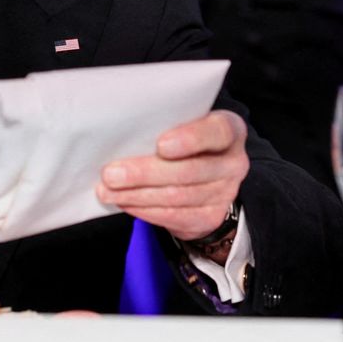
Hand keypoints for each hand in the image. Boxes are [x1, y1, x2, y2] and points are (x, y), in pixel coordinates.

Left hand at [96, 110, 248, 240]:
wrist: (207, 179)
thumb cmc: (186, 142)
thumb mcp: (184, 125)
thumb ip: (165, 125)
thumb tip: (122, 134)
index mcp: (229, 129)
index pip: (217, 132)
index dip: (190, 139)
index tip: (161, 145)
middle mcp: (234, 162)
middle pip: (189, 171)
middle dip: (145, 173)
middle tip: (111, 174)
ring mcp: (225, 193)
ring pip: (177, 197)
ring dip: (137, 195)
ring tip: (108, 191)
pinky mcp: (210, 217)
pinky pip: (174, 216)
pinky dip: (145, 211)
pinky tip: (125, 203)